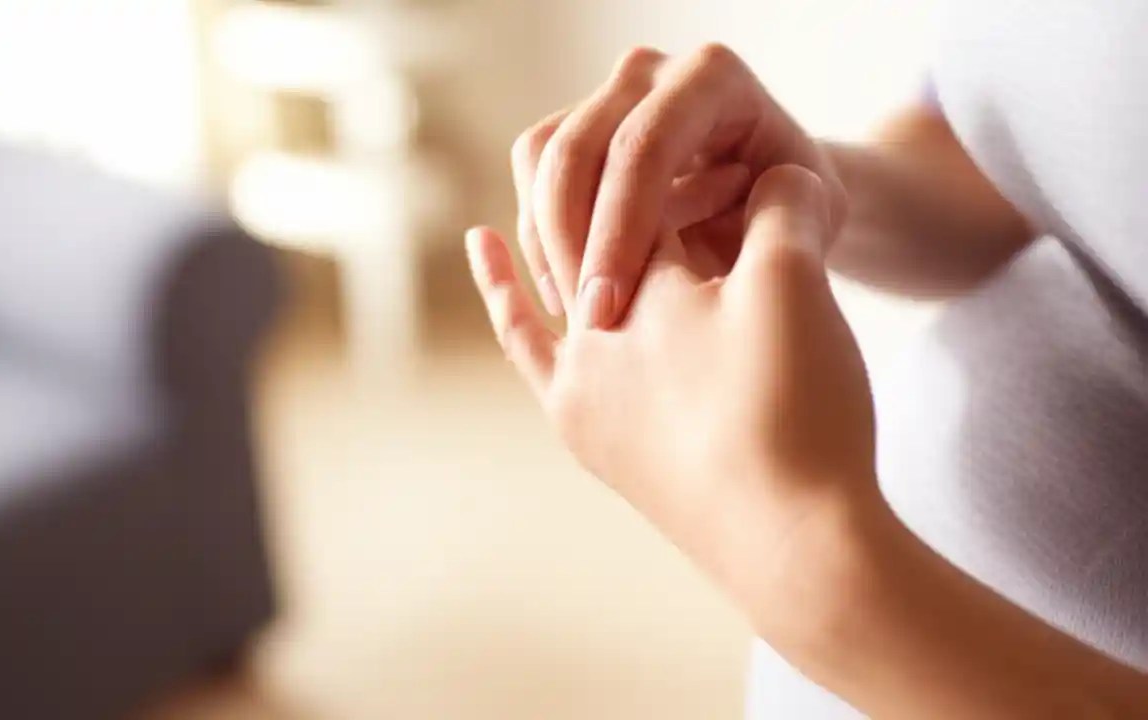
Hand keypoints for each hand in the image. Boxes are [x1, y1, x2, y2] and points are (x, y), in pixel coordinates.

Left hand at [468, 166, 875, 610]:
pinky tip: (506, 310)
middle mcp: (590, 335)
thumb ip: (781, 209)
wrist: (793, 542)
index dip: (680, 167)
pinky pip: (533, 365)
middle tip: (620, 164)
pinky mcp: (594, 442)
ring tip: (482, 235)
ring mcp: (582, 396)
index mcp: (638, 283)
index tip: (706, 150)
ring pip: (547, 302)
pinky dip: (511, 323)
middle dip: (610, 203)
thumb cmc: (794, 409)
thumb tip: (776, 175)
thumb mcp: (797, 284)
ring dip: (535, 258)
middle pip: (589, 243)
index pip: (641, 196)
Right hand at [512, 45, 843, 326]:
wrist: (778, 197)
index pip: (643, 150)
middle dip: (572, 245)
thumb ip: (740, 229)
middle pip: (577, 150)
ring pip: (541, 161)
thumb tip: (675, 249)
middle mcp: (650, 73)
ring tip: (577, 316)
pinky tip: (567, 296)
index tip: (609, 311)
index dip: (618, 233)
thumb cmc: (797, 211)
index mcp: (713, 78)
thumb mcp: (798, 223)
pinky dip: (540, 241)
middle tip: (585, 325)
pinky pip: (532, 178)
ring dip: (548, 244)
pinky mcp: (573, 128)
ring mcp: (605, 95)